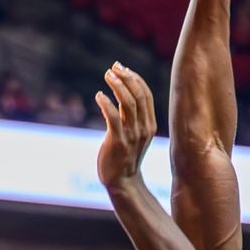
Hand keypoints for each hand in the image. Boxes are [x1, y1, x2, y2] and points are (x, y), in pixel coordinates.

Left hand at [95, 63, 156, 188]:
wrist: (122, 181)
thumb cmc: (125, 155)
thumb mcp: (136, 134)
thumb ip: (134, 117)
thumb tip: (125, 93)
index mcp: (150, 124)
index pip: (146, 95)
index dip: (135, 78)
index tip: (122, 68)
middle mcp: (144, 128)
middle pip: (139, 95)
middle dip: (126, 77)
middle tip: (113, 67)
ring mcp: (132, 135)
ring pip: (128, 103)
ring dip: (117, 86)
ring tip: (107, 75)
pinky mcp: (118, 142)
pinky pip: (113, 117)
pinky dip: (106, 103)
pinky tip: (98, 95)